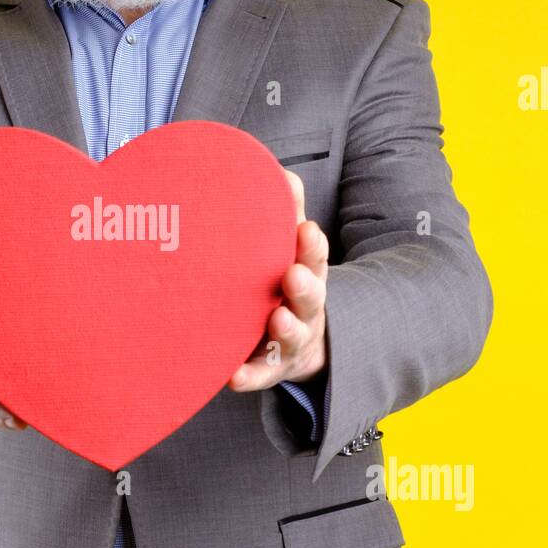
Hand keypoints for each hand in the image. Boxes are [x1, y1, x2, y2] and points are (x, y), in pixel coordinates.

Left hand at [227, 170, 327, 391]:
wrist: (298, 346)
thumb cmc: (284, 284)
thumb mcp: (291, 251)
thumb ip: (285, 214)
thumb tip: (281, 171)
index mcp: (307, 274)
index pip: (314, 257)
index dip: (311, 245)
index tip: (305, 229)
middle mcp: (303, 309)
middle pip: (310, 298)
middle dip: (304, 286)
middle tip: (292, 275)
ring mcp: (288, 342)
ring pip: (290, 336)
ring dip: (284, 327)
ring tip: (276, 319)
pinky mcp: (268, 369)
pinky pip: (259, 374)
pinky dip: (249, 375)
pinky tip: (233, 376)